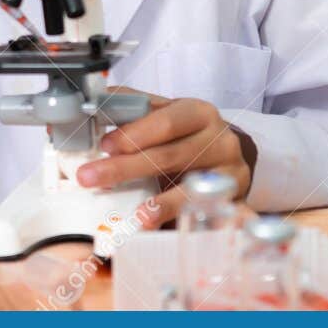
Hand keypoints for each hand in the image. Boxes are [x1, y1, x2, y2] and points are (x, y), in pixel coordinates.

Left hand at [75, 89, 255, 225]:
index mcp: (198, 113)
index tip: (104, 145)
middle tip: (90, 177)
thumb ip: (133, 108)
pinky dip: (181, 220)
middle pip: (169, 156)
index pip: (165, 121)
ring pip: (190, 189)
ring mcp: (231, 173)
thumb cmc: (187, 135)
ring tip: (135, 214)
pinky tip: (159, 227)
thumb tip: (93, 100)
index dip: (133, 133)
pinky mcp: (236, 202)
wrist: (226, 157)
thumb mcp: (166, 114)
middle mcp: (220, 141)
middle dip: (126, 168)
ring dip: (160, 203)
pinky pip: (207, 213)